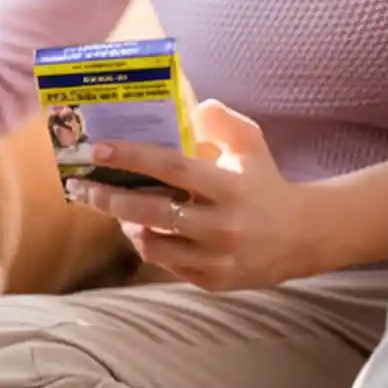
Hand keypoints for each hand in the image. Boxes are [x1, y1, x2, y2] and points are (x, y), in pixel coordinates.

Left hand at [66, 99, 318, 290]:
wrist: (305, 237)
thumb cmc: (267, 183)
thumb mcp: (252, 145)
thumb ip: (221, 122)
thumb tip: (192, 104)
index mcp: (230, 188)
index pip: (172, 168)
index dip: (132, 157)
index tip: (98, 149)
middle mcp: (222, 227)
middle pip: (151, 213)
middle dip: (109, 199)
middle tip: (82, 187)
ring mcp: (217, 259)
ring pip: (152, 246)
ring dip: (127, 226)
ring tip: (114, 208)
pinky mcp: (213, 282)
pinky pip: (167, 266)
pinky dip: (150, 245)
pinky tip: (141, 229)